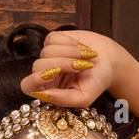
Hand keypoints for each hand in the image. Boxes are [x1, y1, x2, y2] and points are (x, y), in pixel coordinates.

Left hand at [18, 29, 132, 109]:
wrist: (110, 61)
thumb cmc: (98, 81)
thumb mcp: (84, 97)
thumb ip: (63, 100)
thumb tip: (42, 94)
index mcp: (50, 90)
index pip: (27, 86)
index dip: (34, 80)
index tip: (50, 75)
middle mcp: (46, 72)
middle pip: (38, 66)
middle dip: (61, 64)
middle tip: (81, 67)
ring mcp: (48, 55)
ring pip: (46, 51)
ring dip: (70, 53)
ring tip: (86, 58)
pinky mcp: (53, 40)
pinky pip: (53, 39)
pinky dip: (70, 43)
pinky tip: (81, 48)